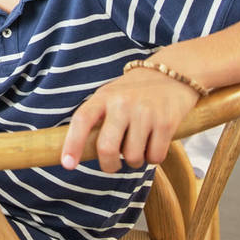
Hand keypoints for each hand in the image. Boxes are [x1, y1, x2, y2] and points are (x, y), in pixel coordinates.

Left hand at [60, 66, 199, 172]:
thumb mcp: (110, 96)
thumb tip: (81, 151)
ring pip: (133, 157)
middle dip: (108, 165)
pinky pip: (155, 157)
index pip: (82, 120)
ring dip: (135, 160)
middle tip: (112, 165)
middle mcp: (122, 103)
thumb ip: (97, 118)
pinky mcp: (166, 122)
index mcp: (103, 97)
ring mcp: (145, 113)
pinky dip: (153, 157)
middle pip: (107, 148)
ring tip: (138, 145)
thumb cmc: (135, 92)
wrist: (172, 73)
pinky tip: (154, 143)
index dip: (72, 144)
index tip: (67, 164)